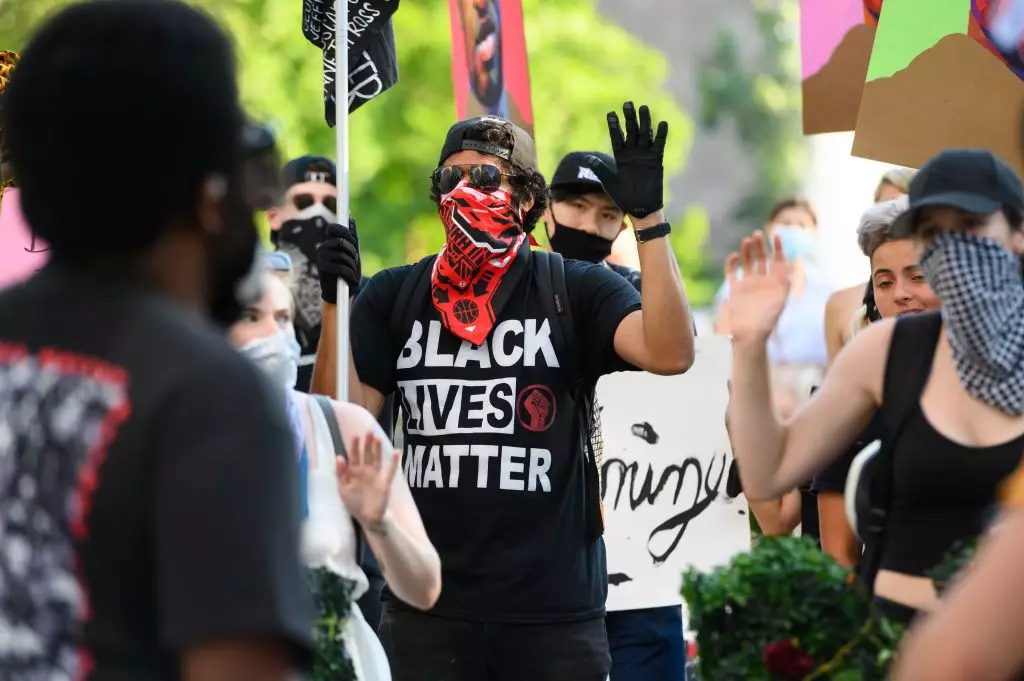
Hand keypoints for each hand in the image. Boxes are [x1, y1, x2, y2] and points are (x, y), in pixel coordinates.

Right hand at [317, 220, 360, 303]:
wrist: (341, 293)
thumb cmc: (347, 272)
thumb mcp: (352, 253)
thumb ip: (351, 237)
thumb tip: (350, 217)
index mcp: (330, 242)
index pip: (334, 228)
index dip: (345, 232)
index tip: (353, 241)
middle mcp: (323, 247)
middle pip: (342, 241)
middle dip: (353, 252)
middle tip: (355, 262)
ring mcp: (321, 258)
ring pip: (343, 255)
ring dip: (352, 266)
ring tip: (352, 274)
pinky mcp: (322, 269)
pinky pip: (342, 268)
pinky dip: (351, 276)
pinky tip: (350, 281)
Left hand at [336, 434, 399, 529]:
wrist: (367, 518)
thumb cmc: (353, 504)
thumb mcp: (343, 489)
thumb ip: (341, 474)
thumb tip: (339, 457)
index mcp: (354, 472)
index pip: (354, 456)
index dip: (355, 446)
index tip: (356, 436)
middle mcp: (365, 471)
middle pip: (366, 454)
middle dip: (367, 443)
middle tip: (369, 431)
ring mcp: (376, 476)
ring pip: (377, 459)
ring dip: (377, 449)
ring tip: (378, 437)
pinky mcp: (385, 483)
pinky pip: (390, 471)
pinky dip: (393, 462)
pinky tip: (396, 452)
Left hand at [584, 101, 667, 218]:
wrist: (640, 206)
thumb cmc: (623, 195)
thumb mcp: (609, 181)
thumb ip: (600, 168)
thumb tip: (588, 158)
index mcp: (621, 156)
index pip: (617, 137)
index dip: (614, 126)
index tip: (610, 114)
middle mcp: (633, 152)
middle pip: (631, 131)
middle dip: (629, 118)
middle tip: (627, 104)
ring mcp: (645, 155)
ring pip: (644, 134)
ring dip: (644, 121)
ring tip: (644, 107)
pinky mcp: (656, 160)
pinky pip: (658, 145)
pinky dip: (660, 135)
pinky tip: (662, 123)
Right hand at [724, 231, 791, 343]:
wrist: (749, 336)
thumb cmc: (766, 322)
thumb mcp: (780, 303)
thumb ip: (784, 286)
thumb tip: (790, 269)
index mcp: (776, 283)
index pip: (778, 260)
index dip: (778, 247)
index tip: (776, 235)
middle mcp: (763, 281)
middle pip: (762, 258)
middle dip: (761, 245)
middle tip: (758, 234)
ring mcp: (748, 284)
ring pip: (748, 261)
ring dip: (748, 250)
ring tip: (747, 240)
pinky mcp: (735, 288)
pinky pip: (732, 271)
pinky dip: (732, 263)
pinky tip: (735, 256)